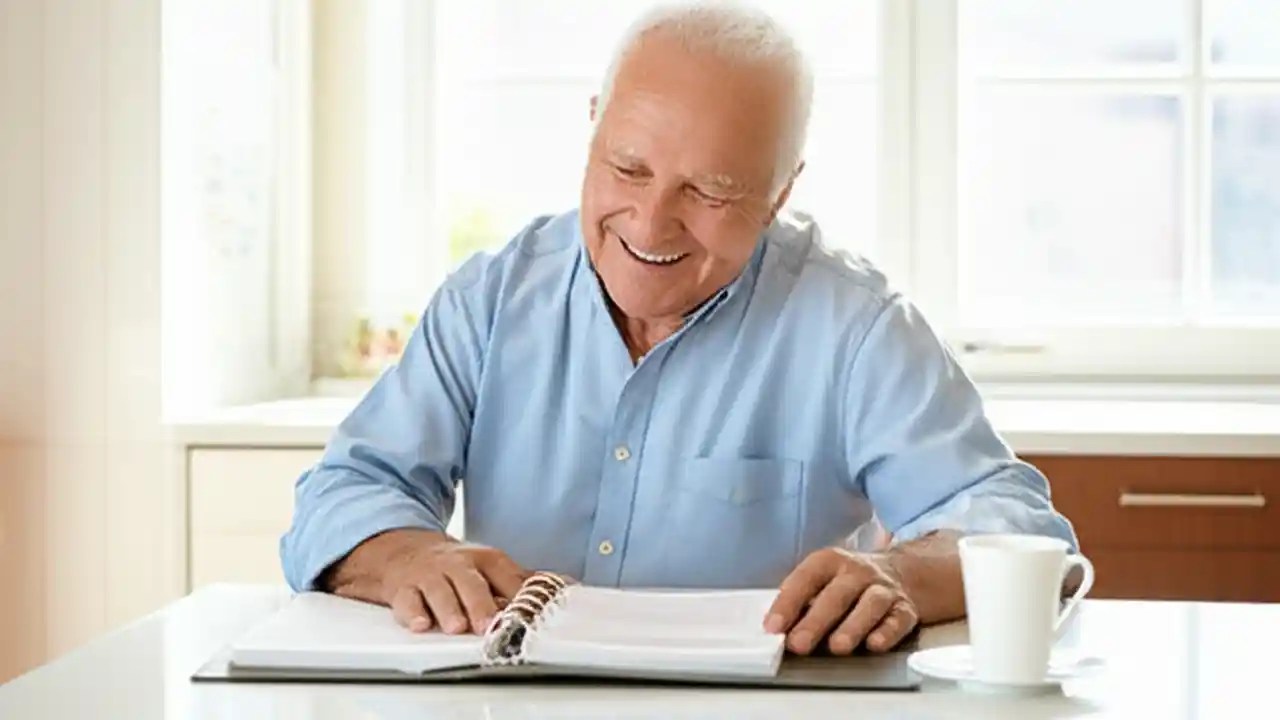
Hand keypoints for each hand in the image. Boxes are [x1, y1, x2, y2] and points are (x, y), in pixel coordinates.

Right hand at [327, 529, 529, 635]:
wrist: (405, 551)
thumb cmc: (456, 566)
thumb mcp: (489, 566)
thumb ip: (523, 580)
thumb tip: (568, 586)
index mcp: (485, 560)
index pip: (505, 575)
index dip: (517, 593)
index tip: (529, 611)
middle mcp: (457, 566)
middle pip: (470, 583)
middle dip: (479, 604)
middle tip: (487, 624)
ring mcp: (429, 576)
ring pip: (438, 591)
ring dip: (448, 609)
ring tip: (456, 627)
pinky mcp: (404, 589)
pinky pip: (406, 600)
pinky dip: (412, 612)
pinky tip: (419, 624)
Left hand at [764, 547, 918, 654]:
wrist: (904, 572)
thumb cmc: (849, 582)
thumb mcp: (823, 579)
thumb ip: (801, 601)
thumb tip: (776, 630)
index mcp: (830, 561)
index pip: (806, 578)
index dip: (788, 602)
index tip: (772, 627)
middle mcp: (858, 571)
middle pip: (837, 594)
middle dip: (816, 621)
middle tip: (798, 644)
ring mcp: (884, 588)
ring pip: (871, 604)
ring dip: (853, 626)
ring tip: (837, 647)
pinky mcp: (905, 609)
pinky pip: (898, 619)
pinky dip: (887, 632)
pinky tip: (875, 645)